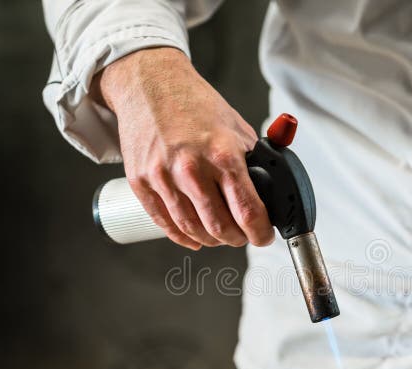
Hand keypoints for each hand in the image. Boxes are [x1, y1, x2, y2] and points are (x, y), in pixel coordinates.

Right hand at [92, 47, 274, 249]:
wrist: (150, 84)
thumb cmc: (194, 105)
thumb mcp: (235, 127)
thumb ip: (253, 161)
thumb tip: (271, 194)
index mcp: (222, 153)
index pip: (247, 211)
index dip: (260, 232)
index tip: (264, 236)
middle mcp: (191, 168)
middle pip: (219, 228)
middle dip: (238, 238)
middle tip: (244, 235)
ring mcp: (162, 177)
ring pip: (192, 230)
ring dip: (212, 240)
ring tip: (221, 235)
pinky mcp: (141, 182)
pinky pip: (165, 223)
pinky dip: (184, 236)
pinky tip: (196, 237)